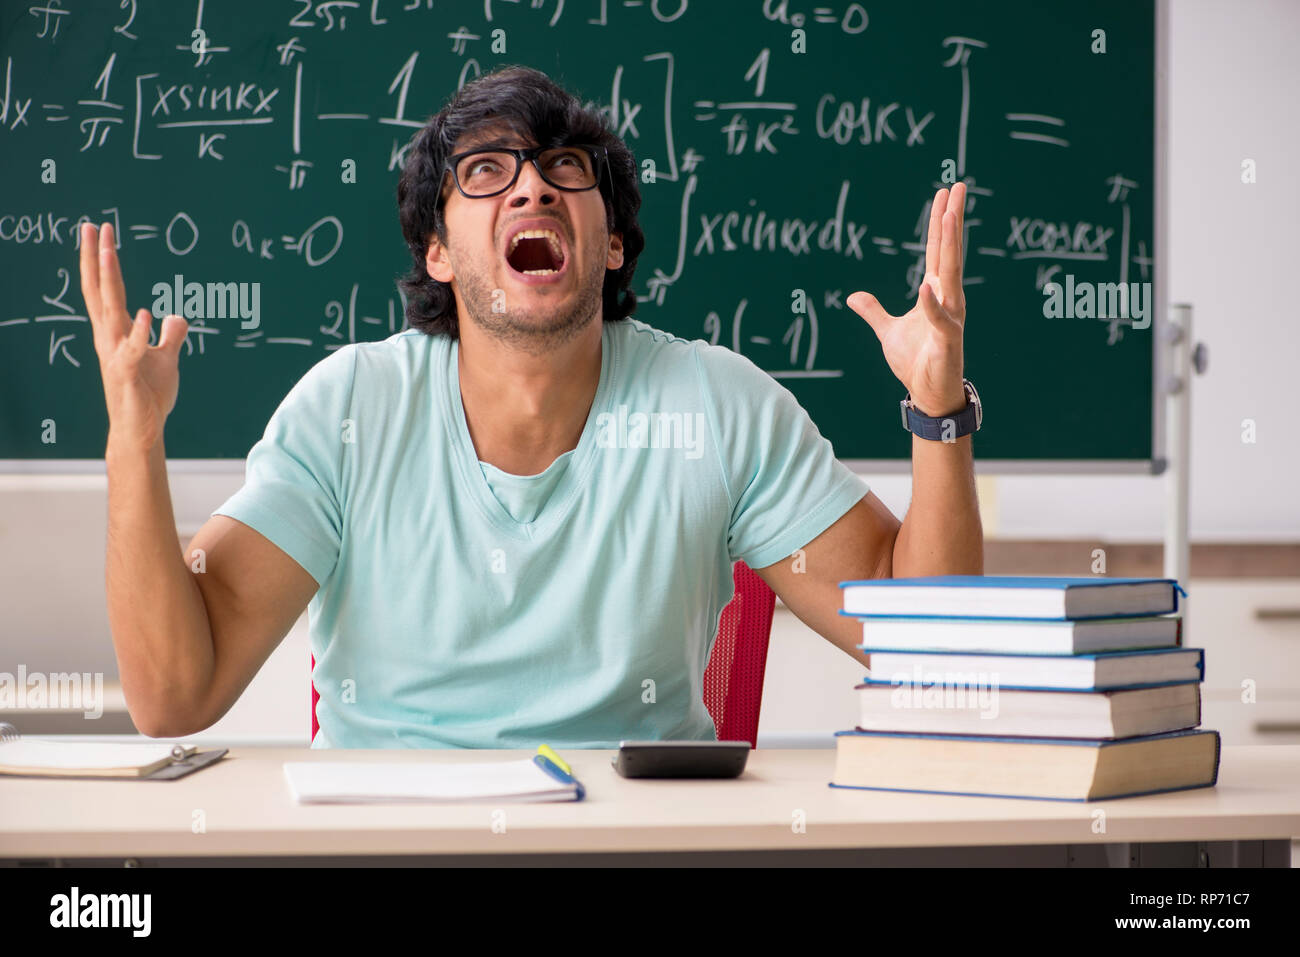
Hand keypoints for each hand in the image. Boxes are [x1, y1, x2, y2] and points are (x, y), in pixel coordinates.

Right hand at [79, 222, 188, 452]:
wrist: (141, 429)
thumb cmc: (148, 394)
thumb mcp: (166, 358)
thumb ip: (171, 336)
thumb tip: (176, 314)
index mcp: (117, 331)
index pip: (107, 288)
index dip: (102, 259)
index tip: (99, 231)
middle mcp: (110, 338)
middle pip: (100, 290)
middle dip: (96, 258)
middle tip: (94, 226)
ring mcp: (116, 355)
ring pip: (109, 312)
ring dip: (109, 282)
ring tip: (107, 253)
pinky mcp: (127, 375)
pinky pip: (132, 350)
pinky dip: (138, 333)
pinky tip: (146, 314)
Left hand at [848, 182, 967, 415]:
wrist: (929, 394)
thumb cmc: (915, 362)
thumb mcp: (888, 331)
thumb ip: (873, 311)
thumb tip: (854, 296)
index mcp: (935, 293)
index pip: (938, 250)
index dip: (939, 222)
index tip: (944, 193)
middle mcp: (947, 299)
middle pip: (949, 252)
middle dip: (952, 219)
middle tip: (958, 187)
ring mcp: (950, 317)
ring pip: (951, 275)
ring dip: (951, 246)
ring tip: (950, 216)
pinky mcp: (947, 340)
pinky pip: (939, 318)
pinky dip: (932, 304)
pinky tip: (926, 286)